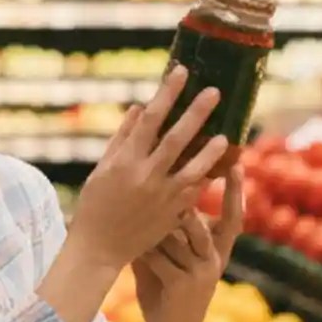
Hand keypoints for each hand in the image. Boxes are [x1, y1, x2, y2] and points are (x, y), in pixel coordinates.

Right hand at [66, 65, 227, 272]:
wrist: (99, 248)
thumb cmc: (95, 205)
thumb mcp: (102, 169)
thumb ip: (122, 138)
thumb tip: (141, 107)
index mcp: (124, 161)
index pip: (150, 119)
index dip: (167, 93)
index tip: (182, 72)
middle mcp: (144, 176)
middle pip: (176, 138)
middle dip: (197, 113)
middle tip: (215, 92)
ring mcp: (161, 197)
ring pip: (194, 167)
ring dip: (211, 150)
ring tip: (225, 135)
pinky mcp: (172, 214)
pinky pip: (195, 191)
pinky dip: (206, 177)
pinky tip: (218, 166)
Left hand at [133, 166, 243, 321]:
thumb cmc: (168, 289)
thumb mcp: (172, 256)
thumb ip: (168, 229)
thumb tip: (154, 189)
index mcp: (218, 252)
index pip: (234, 216)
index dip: (237, 191)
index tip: (237, 162)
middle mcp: (215, 260)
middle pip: (213, 221)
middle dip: (201, 196)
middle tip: (195, 168)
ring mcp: (201, 274)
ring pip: (181, 235)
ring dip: (162, 222)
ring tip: (147, 201)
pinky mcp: (183, 286)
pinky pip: (162, 257)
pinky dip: (145, 249)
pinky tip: (130, 242)